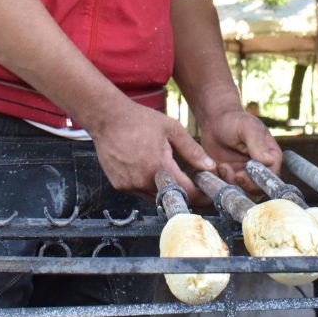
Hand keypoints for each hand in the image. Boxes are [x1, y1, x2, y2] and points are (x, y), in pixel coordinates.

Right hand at [88, 101, 214, 201]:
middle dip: (184, 194)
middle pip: (171, 198)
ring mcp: (129, 185)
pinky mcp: (119, 186)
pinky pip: (140, 192)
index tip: (208, 195)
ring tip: (171, 175)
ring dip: (166, 191)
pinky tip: (151, 171)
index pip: (187, 193)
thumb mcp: (172, 129)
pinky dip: (149, 186)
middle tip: (193, 184)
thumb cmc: (140, 120)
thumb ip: (192, 150)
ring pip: (155, 198)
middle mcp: (143, 181)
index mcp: (159, 166)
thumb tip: (210, 166)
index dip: (201, 196)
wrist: (107, 118)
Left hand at [199, 108, 282, 194]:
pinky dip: (223, 183)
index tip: (243, 173)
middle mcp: (261, 168)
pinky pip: (230, 189)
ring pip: (245, 193)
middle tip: (234, 174)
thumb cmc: (234, 121)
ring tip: (223, 167)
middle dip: (246, 186)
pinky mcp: (231, 179)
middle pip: (260, 189)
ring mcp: (246, 175)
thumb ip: (257, 144)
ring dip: (233, 185)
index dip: (259, 180)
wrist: (214, 121)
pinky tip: (218, 166)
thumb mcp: (247, 127)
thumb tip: (269, 161)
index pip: (272, 176)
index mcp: (271, 155)